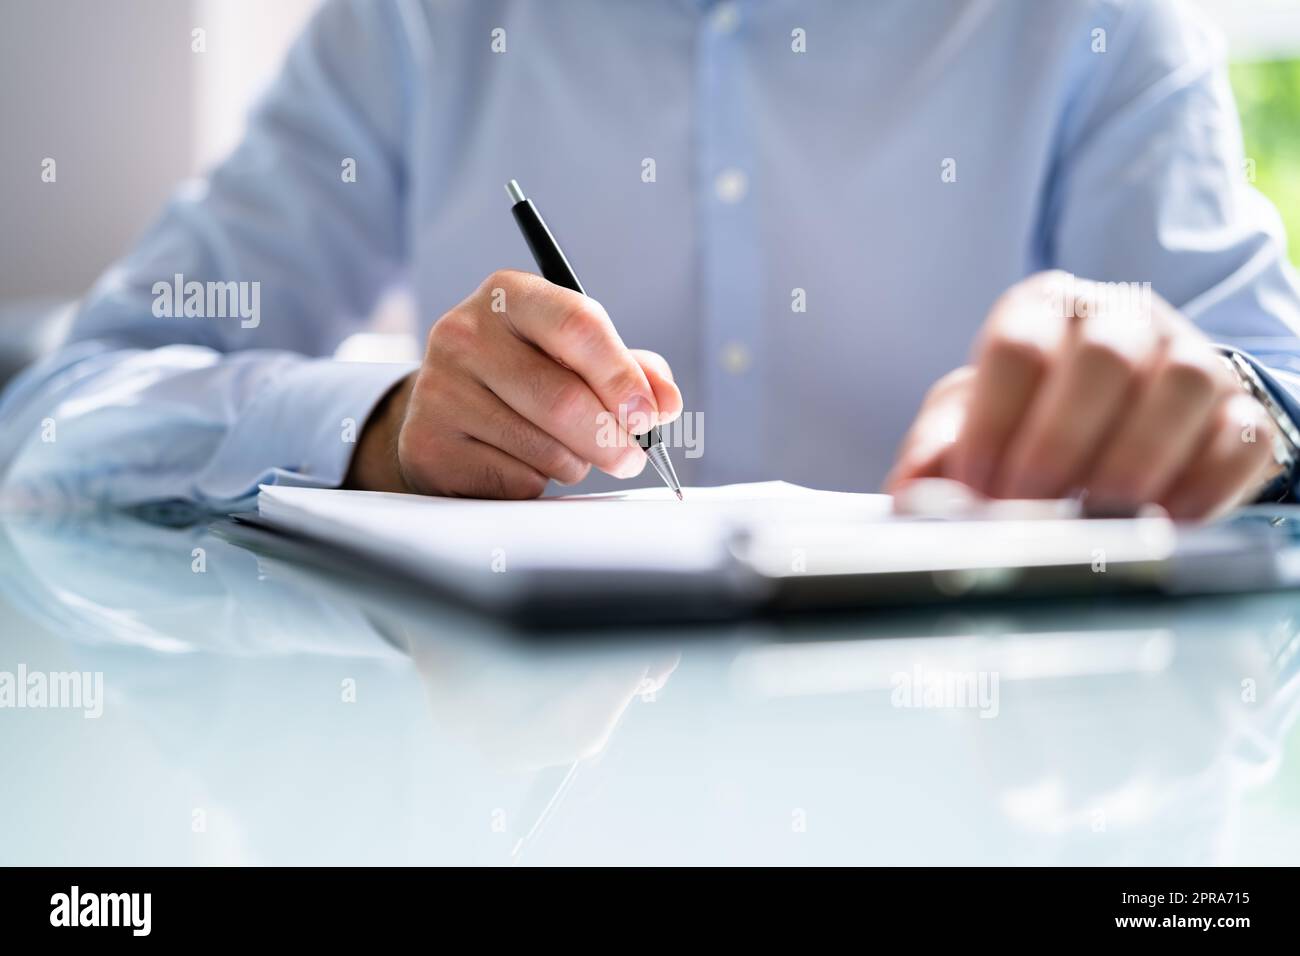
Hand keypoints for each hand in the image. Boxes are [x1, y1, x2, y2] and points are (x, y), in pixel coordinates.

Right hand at [347, 270, 681, 497]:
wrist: (444, 405)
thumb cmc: (526, 371)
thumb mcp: (576, 352)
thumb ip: (631, 369)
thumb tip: (666, 403)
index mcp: (509, 296)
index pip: (577, 326)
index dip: (621, 376)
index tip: (648, 415)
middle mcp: (464, 334)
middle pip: (562, 399)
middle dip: (611, 438)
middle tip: (630, 456)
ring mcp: (440, 390)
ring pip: (543, 449)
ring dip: (575, 463)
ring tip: (566, 451)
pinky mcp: (429, 444)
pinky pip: (514, 481)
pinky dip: (537, 483)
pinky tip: (522, 462)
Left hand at [885, 272, 1282, 519]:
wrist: (1119, 422)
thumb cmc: (1029, 419)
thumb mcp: (969, 425)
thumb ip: (935, 454)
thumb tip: (912, 496)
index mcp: (1046, 309)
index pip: (1019, 346)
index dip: (994, 422)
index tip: (977, 485)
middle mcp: (1124, 319)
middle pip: (1104, 359)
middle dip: (1060, 442)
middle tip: (1030, 506)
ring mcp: (1190, 357)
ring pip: (1183, 384)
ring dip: (1135, 460)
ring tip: (1097, 520)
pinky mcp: (1242, 408)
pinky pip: (1240, 435)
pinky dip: (1204, 485)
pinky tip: (1162, 525)